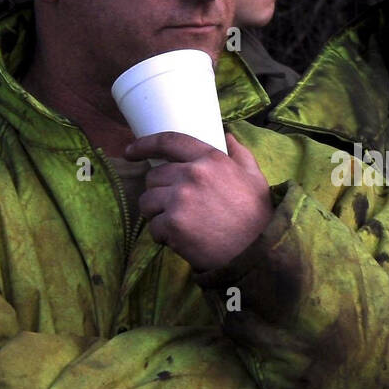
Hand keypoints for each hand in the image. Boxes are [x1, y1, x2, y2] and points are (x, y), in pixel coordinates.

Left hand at [124, 131, 273, 270]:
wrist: (257, 252)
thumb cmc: (257, 215)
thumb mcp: (255, 177)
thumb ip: (240, 154)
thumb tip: (227, 136)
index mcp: (210, 159)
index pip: (169, 142)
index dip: (144, 144)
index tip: (130, 151)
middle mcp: (192, 174)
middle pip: (154, 177)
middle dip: (159, 192)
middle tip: (176, 208)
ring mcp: (181, 199)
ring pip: (147, 202)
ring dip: (157, 214)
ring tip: (177, 225)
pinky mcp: (173, 224)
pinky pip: (153, 227)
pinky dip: (163, 236)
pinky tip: (181, 240)